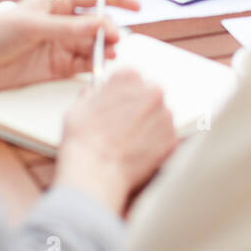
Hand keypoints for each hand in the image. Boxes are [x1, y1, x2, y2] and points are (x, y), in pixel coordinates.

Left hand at [0, 0, 140, 97]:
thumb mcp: (33, 26)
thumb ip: (69, 28)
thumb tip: (100, 24)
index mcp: (56, 0)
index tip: (137, 5)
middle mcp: (62, 21)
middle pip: (96, 23)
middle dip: (110, 30)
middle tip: (116, 40)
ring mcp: (60, 44)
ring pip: (91, 45)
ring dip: (103, 49)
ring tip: (111, 56)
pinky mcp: (56, 66)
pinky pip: (81, 65)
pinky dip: (92, 66)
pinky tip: (99, 68)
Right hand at [57, 68, 177, 215]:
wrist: (95, 173)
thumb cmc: (84, 141)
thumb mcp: (79, 106)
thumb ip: (94, 95)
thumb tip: (95, 95)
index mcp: (130, 77)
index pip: (132, 77)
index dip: (124, 93)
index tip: (119, 104)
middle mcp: (152, 91)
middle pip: (149, 94)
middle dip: (139, 108)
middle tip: (124, 126)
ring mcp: (165, 116)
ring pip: (159, 116)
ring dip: (148, 126)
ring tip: (129, 142)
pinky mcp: (171, 139)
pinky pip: (165, 137)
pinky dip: (155, 144)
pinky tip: (137, 152)